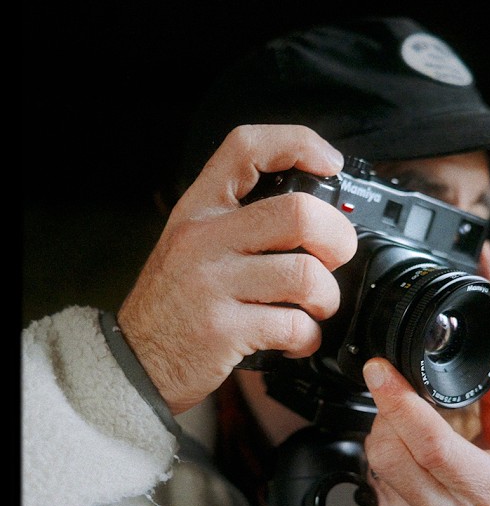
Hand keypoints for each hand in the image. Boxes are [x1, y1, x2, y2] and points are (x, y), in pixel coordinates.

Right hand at [117, 125, 356, 413]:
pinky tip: (296, 339)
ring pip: (307, 275)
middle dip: (338, 239)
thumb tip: (322, 216)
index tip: (330, 164)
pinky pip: (295, 326)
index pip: (247, 148)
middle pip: (299, 213)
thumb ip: (245, 222)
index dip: (298, 144)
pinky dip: (309, 338)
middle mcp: (203, 239)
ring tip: (316, 308)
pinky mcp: (222, 329)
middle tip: (337, 259)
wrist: (134, 361)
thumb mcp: (195, 244)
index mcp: (200, 209)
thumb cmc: (177, 301)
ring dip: (328, 298)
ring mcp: (211, 284)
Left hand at [361, 358, 489, 505]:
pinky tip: (404, 461)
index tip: (382, 373)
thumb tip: (487, 369)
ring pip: (377, 463)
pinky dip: (381, 460)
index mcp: (486, 493)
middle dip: (387, 413)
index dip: (401, 404)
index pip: (433, 444)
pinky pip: (371, 482)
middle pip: (393, 451)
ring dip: (381, 434)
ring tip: (404, 429)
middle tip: (399, 400)